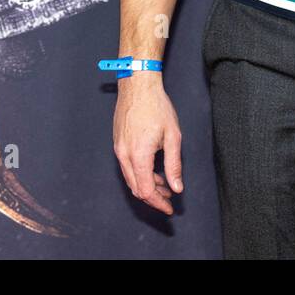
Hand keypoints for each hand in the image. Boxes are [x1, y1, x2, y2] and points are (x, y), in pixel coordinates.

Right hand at [113, 72, 183, 213]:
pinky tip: (154, 172)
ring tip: (166, 186)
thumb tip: (177, 187)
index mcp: (138, 155)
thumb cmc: (157, 107)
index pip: (145, 190)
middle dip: (154, 197)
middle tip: (170, 200)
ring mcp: (118, 149)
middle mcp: (124, 155)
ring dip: (148, 186)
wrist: (137, 86)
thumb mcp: (173, 136)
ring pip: (131, 179)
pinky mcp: (118, 144)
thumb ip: (174, 165)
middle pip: (136, 188)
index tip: (170, 208)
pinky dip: (141, 174)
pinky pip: (128, 167)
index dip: (158, 203)